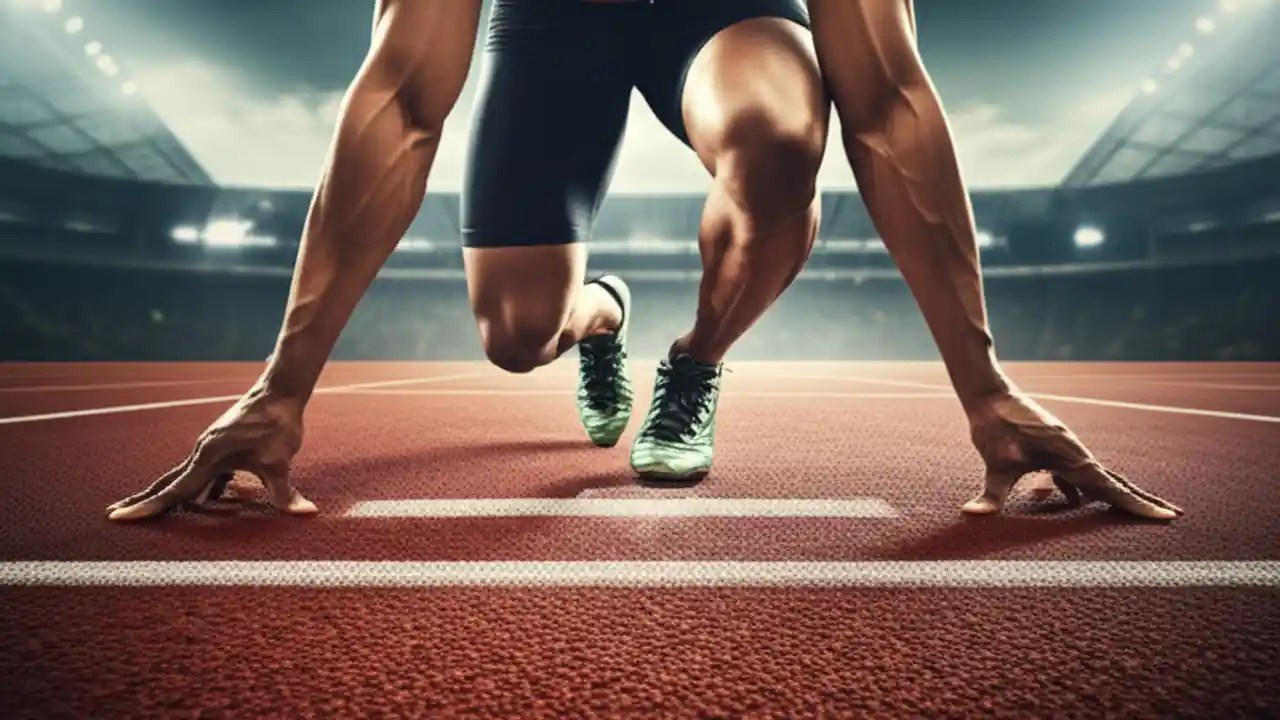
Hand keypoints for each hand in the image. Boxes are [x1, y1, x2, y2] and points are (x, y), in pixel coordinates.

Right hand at [106, 387, 316, 520]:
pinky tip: (207, 499)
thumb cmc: (276, 424)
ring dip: (169, 493)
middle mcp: (202, 452)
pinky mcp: (221, 445)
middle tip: (114, 514)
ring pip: (184, 476)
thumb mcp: (280, 462)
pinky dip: (199, 487)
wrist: (279, 391)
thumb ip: (286, 493)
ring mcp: (210, 447)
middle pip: (168, 482)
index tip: (119, 516)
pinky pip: (204, 471)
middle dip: (144, 499)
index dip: (149, 507)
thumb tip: (307, 514)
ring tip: (150, 508)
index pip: (174, 490)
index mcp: (208, 458)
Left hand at [962, 392, 1182, 520]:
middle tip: (1174, 515)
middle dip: (1142, 500)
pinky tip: (1073, 502)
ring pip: (1096, 477)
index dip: (1137, 506)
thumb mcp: (995, 464)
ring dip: (1115, 494)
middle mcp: (1075, 453)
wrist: (989, 394)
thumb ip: (990, 495)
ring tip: (1135, 510)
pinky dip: (1078, 489)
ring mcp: (1066, 449)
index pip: (1111, 489)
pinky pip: (1073, 472)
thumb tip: (971, 515)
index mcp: (1071, 459)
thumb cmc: (994, 427)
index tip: (1166, 517)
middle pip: (1115, 482)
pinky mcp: (1053, 446)